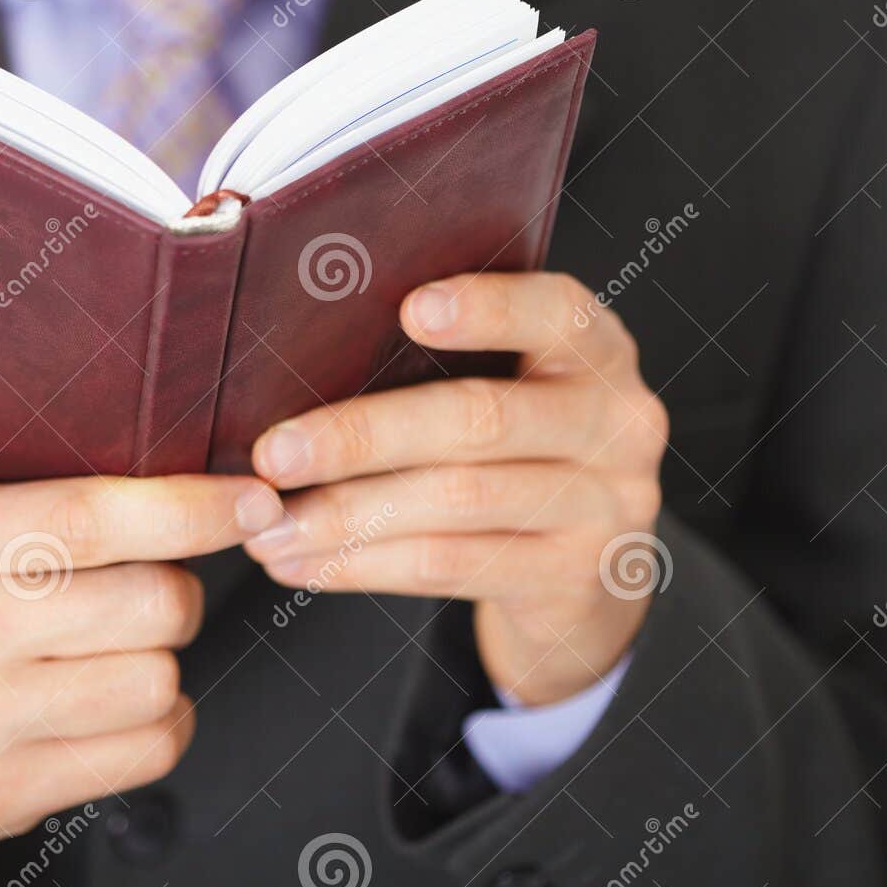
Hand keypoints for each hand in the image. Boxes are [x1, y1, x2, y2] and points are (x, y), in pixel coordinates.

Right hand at [0, 474, 284, 846]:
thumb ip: (48, 507)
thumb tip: (191, 491)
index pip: (91, 518)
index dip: (190, 509)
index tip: (250, 503)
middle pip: (150, 604)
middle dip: (176, 595)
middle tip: (145, 596)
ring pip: (157, 681)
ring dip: (163, 664)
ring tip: (121, 654)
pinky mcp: (5, 791)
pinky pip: (146, 751)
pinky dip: (159, 725)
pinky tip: (119, 708)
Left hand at [243, 272, 668, 705]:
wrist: (583, 573)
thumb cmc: (512, 452)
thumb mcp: (507, 390)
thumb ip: (439, 364)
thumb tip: (295, 355)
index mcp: (595, 352)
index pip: (557, 313)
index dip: (489, 308)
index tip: (411, 309)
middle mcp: (617, 423)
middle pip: (481, 419)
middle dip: (363, 436)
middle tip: (275, 454)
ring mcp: (605, 506)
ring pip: (458, 501)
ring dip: (347, 516)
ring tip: (269, 526)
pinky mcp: (573, 577)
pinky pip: (452, 567)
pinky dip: (363, 566)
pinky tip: (302, 563)